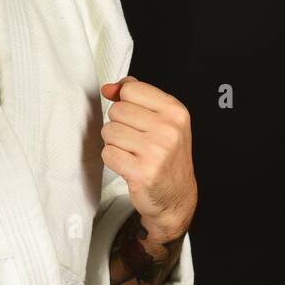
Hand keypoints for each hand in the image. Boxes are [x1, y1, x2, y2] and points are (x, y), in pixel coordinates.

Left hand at [99, 76, 197, 241]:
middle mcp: (168, 129)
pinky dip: (113, 160)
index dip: (125, 103)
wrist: (176, 197)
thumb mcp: (161, 120)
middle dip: (119, 125)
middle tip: (136, 141)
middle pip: (116, 110)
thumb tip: (109, 88)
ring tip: (133, 153)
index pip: (131, 89)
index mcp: (175, 111)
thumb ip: (136, 97)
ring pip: (109, 131)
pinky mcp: (141, 172)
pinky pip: (108, 154)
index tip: (136, 117)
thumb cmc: (166, 156)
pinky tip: (129, 165)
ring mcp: (156, 151)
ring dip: (115, 144)